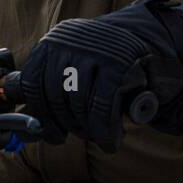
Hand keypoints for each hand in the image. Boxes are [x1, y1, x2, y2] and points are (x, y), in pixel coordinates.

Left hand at [18, 0, 182, 149]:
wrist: (151, 44)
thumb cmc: (105, 66)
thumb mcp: (75, 68)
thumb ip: (54, 88)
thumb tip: (32, 124)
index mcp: (53, 42)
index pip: (32, 82)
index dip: (40, 113)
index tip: (51, 133)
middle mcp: (69, 42)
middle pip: (55, 96)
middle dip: (67, 124)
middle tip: (78, 136)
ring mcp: (93, 51)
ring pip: (78, 103)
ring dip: (87, 128)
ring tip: (97, 137)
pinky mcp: (116, 63)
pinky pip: (102, 106)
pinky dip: (104, 129)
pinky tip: (111, 140)